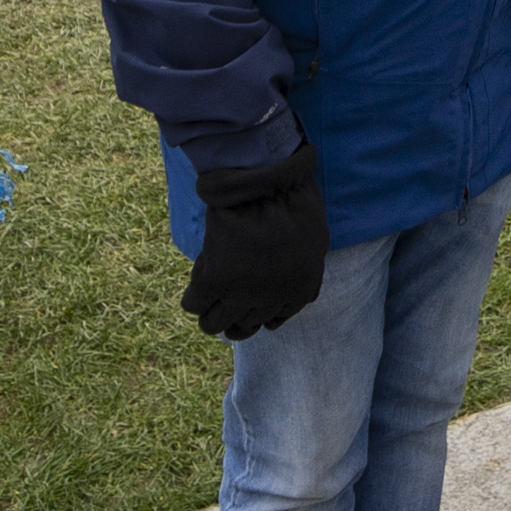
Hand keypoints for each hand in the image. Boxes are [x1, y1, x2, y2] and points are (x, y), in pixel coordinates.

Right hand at [180, 143, 327, 338]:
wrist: (270, 183)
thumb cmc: (295, 201)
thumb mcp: (317, 241)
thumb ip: (307, 273)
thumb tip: (305, 298)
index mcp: (298, 292)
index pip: (271, 321)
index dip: (254, 311)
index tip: (244, 299)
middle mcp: (271, 301)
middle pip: (240, 328)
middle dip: (229, 313)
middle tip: (223, 292)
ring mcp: (243, 294)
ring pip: (212, 324)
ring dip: (208, 309)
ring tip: (209, 284)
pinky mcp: (216, 281)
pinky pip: (193, 302)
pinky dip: (193, 293)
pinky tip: (202, 271)